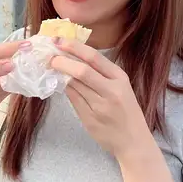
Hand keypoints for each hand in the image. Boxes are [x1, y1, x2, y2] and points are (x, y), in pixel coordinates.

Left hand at [49, 38, 151, 158]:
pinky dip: (64, 89)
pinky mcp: (89, 119)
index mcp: (120, 78)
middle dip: (62, 61)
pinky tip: (59, 83)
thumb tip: (73, 58)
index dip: (74, 47)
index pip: (94, 58)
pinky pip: (72, 99)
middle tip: (49, 56)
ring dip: (60, 74)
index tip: (59, 40)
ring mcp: (99, 106)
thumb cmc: (127, 111)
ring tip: (51, 67)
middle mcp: (111, 91)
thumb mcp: (121, 88)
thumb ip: (101, 75)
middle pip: (81, 71)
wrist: (133, 141)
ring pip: (73, 85)